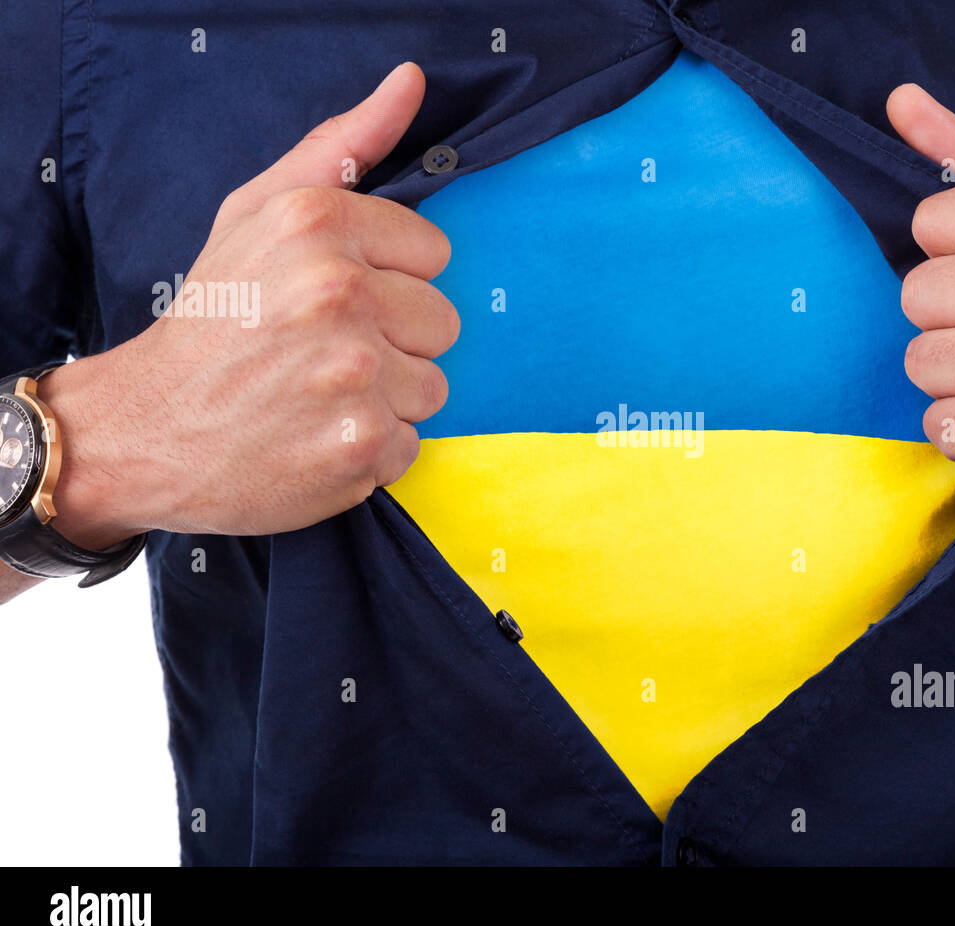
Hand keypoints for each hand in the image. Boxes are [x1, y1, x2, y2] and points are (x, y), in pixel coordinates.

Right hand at [43, 62, 456, 547]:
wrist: (146, 426)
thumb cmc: (215, 316)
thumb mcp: (259, 213)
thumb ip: (343, 147)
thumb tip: (413, 81)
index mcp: (318, 223)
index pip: (434, 254)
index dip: (388, 281)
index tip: (335, 300)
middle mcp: (337, 293)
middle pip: (443, 321)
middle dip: (393, 341)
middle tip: (321, 353)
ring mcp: (351, 375)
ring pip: (433, 386)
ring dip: (385, 399)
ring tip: (318, 396)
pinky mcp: (358, 445)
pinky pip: (412, 444)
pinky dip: (370, 450)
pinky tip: (316, 437)